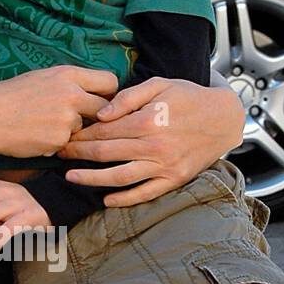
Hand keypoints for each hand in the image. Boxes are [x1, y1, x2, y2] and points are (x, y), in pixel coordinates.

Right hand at [0, 65, 118, 163]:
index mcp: (68, 74)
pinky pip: (66, 143)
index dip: (108, 94)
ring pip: (82, 127)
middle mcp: (72, 95)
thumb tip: (96, 92)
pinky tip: (35, 135)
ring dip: (69, 130)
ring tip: (41, 124)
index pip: (110, 81)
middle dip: (95, 116)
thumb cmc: (11, 96)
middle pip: (104, 108)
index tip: (100, 100)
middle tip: (75, 117)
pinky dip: (54, 142)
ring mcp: (67, 119)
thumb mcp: (42, 77)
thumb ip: (70, 83)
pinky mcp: (59, 140)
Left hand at [56, 76, 245, 206]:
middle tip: (59, 153)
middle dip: (78, 154)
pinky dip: (124, 199)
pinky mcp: (173, 180)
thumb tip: (101, 114)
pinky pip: (144, 194)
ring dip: (91, 179)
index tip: (65, 136)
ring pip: (119, 177)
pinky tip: (106, 199)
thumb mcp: (159, 84)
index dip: (81, 135)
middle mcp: (153, 146)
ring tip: (70, 177)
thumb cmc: (188, 97)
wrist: (224, 119)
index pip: (103, 131)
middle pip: (105, 154)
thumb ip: (128, 97)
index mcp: (147, 120)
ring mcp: (163, 166)